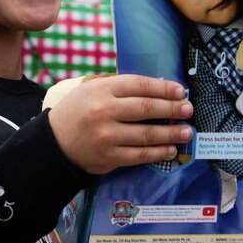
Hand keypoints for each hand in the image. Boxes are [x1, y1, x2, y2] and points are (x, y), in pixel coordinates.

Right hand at [48, 74, 191, 173]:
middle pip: (146, 108)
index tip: (180, 91)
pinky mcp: (109, 157)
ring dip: (170, 133)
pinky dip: (158, 153)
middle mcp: (104, 111)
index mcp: (101, 90)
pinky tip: (171, 149)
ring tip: (186, 131)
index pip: (139, 85)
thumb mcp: (92, 89)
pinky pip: (139, 155)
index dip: (163, 88)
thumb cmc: (77, 111)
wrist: (54, 142)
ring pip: (146, 134)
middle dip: (171, 109)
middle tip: (188, 110)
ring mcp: (107, 136)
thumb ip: (120, 87)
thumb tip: (158, 87)